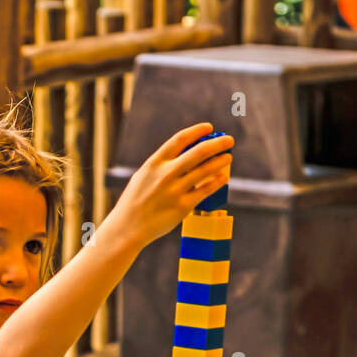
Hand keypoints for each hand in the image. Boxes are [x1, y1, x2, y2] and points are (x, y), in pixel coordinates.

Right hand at [112, 122, 233, 247]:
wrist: (128, 227)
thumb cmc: (135, 202)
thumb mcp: (143, 176)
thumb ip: (162, 166)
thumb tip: (182, 156)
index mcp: (155, 163)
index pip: (180, 139)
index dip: (197, 131)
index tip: (208, 128)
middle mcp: (166, 174)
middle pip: (198, 152)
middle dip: (217, 143)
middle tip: (229, 140)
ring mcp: (175, 190)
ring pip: (205, 170)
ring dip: (220, 161)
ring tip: (228, 157)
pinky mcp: (182, 207)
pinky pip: (204, 191)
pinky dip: (216, 182)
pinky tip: (223, 177)